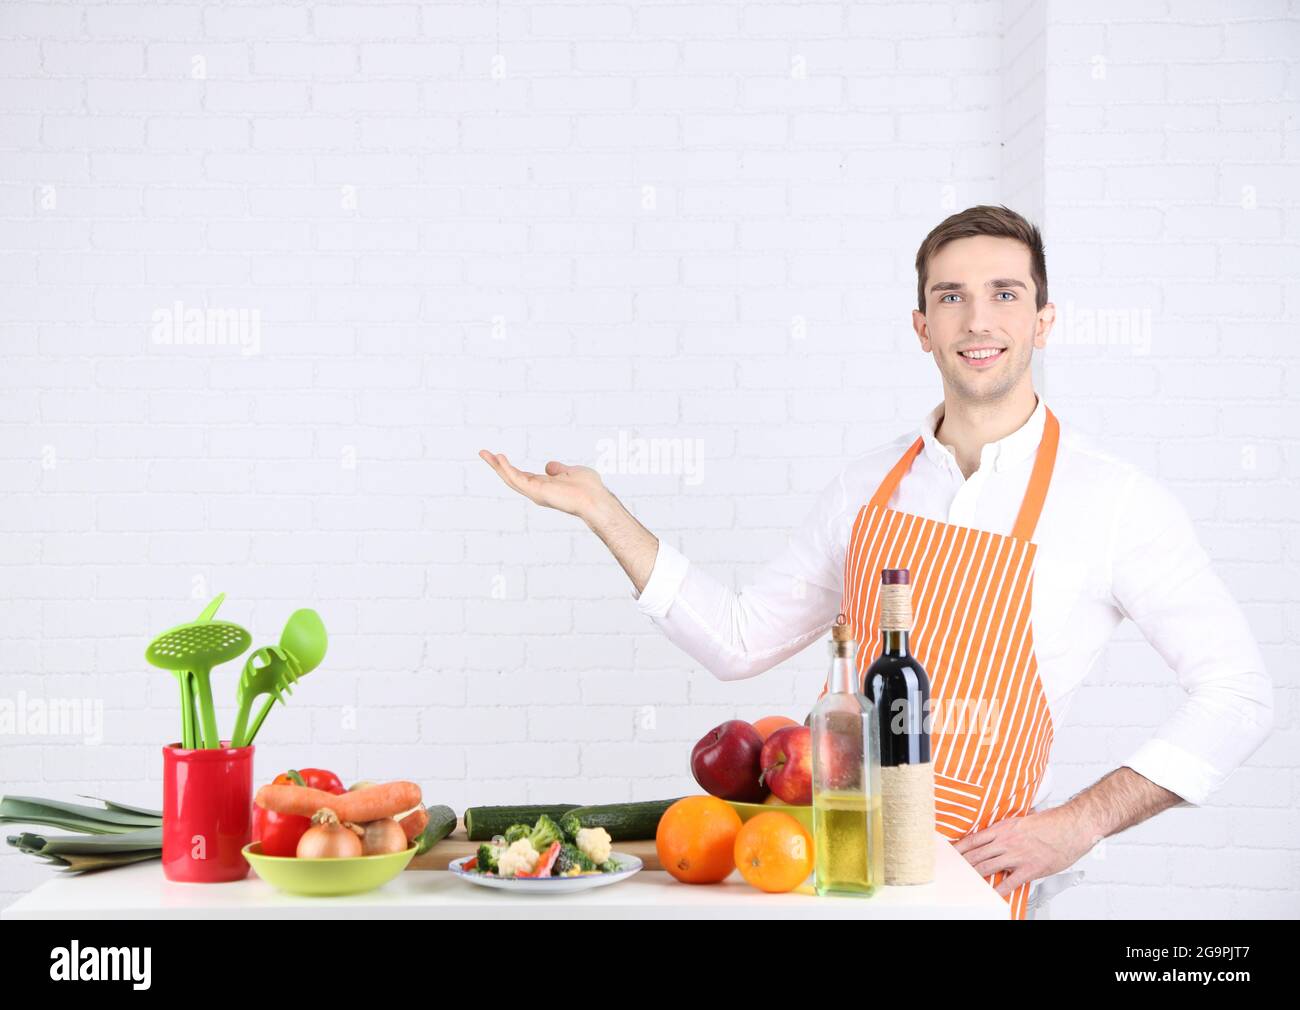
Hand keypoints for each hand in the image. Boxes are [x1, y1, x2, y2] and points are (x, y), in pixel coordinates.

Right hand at [478, 450, 609, 519]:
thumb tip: (548, 466)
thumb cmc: (588, 488)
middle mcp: (536, 491)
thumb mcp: (571, 471)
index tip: (498, 456)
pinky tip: (499, 458)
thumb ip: (558, 469)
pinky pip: (517, 480)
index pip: (521, 475)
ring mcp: (535, 493)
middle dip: (496, 465)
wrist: (595, 498)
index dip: (509, 466)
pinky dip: (507, 469)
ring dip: (497, 466)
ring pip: (510, 478)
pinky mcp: (536, 492)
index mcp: (543, 486)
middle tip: (483, 453)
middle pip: (511, 477)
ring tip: (484, 453)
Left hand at [951, 803, 1100, 897]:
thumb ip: (1009, 829)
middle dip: (962, 863)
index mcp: (1004, 829)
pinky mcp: (1029, 869)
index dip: (960, 847)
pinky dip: (999, 889)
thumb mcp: (1023, 820)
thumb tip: (1002, 832)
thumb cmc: (1052, 824)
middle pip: (977, 854)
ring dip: (974, 874)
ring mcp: (1016, 856)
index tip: (951, 851)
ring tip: (965, 879)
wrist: (1071, 827)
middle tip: (953, 868)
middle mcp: (1007, 842)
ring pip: (987, 867)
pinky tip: (992, 893)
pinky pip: (1009, 882)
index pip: (974, 838)